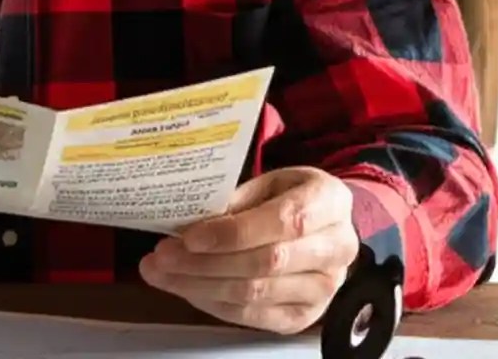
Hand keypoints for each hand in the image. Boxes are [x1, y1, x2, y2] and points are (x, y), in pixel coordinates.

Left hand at [139, 166, 358, 333]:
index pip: (283, 222)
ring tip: (161, 272)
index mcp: (330, 202)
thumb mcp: (269, 182)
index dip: (233, 233)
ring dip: (199, 285)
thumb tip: (188, 220)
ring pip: (255, 294)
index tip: (189, 236)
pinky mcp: (305, 316)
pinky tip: (186, 288)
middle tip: (161, 256)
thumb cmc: (291, 197)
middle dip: (205, 262)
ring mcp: (324, 289)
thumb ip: (236, 199)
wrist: (323, 226)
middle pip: (265, 263)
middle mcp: (336, 249)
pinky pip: (253, 316)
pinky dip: (212, 303)